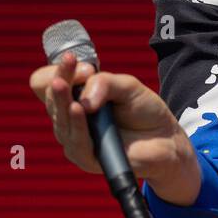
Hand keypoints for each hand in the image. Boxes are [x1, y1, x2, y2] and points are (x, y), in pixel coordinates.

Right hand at [27, 52, 202, 203]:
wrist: (165, 138)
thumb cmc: (143, 110)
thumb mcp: (127, 86)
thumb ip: (106, 84)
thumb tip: (82, 100)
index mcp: (76, 97)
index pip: (51, 82)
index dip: (60, 70)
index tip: (74, 58)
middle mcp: (70, 118)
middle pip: (53, 98)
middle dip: (60, 78)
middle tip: (68, 61)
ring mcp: (76, 139)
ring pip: (61, 119)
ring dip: (62, 100)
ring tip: (62, 85)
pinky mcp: (86, 158)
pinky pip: (76, 141)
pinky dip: (77, 124)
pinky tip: (78, 109)